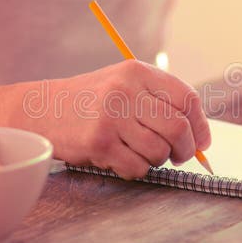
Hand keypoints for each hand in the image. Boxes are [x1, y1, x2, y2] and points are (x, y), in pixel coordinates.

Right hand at [43, 60, 210, 179]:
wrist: (40, 109)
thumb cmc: (90, 101)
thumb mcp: (124, 84)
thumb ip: (159, 102)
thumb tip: (201, 137)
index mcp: (137, 72)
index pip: (187, 99)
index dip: (200, 125)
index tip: (200, 141)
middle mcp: (125, 90)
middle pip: (178, 128)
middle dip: (185, 149)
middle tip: (176, 156)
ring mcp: (111, 117)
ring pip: (159, 152)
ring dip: (156, 161)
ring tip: (140, 153)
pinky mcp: (98, 142)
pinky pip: (136, 168)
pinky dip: (136, 170)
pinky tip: (121, 159)